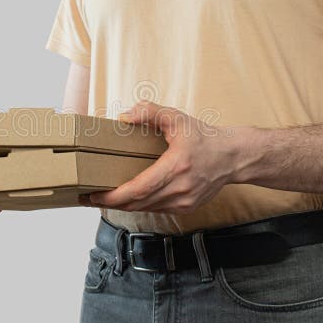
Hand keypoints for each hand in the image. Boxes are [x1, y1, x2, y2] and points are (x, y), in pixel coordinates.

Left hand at [80, 101, 238, 213]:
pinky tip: (128, 198)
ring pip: (146, 209)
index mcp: (176, 168)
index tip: (93, 194)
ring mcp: (184, 202)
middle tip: (88, 197)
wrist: (233, 157)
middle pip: (137, 203)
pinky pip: (157, 209)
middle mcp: (180, 189)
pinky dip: (140, 205)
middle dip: (111, 202)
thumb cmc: (204, 137)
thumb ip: (150, 112)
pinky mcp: (187, 208)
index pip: (138, 190)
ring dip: (123, 205)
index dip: (113, 196)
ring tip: (103, 197)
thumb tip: (124, 116)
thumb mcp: (177, 118)